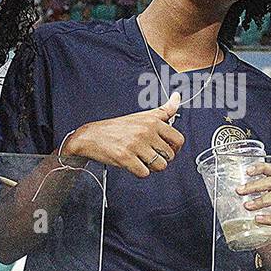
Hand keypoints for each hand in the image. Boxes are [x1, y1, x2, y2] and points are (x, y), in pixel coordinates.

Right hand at [61, 94, 184, 177]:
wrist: (92, 136)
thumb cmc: (118, 127)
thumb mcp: (143, 116)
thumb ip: (163, 110)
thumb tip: (177, 98)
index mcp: (152, 121)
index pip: (178, 139)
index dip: (175, 148)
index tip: (167, 149)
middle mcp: (145, 132)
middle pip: (169, 155)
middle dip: (162, 159)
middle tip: (151, 156)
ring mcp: (135, 145)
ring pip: (159, 166)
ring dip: (152, 167)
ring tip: (142, 161)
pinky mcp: (125, 157)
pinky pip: (144, 173)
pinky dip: (140, 172)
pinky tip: (133, 164)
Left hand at [238, 161, 270, 270]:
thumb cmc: (267, 234)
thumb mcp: (254, 217)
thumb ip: (241, 208)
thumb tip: (221, 200)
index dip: (262, 167)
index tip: (248, 170)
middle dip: (256, 184)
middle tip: (240, 191)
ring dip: (261, 199)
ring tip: (247, 206)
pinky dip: (269, 218)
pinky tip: (258, 219)